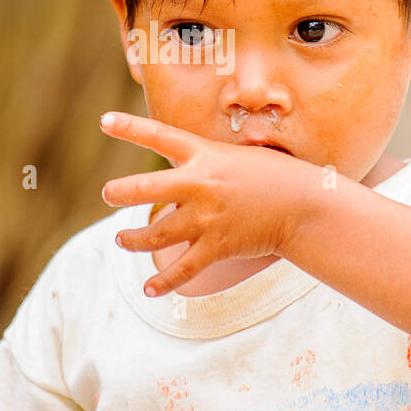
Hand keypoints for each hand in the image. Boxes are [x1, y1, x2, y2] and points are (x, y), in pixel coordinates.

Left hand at [98, 111, 316, 296]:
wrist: (305, 205)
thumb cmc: (274, 176)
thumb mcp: (238, 156)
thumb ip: (207, 161)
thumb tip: (186, 166)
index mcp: (204, 155)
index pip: (160, 136)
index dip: (129, 128)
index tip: (105, 121)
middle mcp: (200, 185)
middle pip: (144, 189)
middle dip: (118, 192)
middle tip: (107, 194)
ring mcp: (207, 218)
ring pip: (155, 234)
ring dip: (131, 239)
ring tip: (121, 239)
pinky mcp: (216, 247)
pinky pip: (182, 270)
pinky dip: (163, 282)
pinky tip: (149, 289)